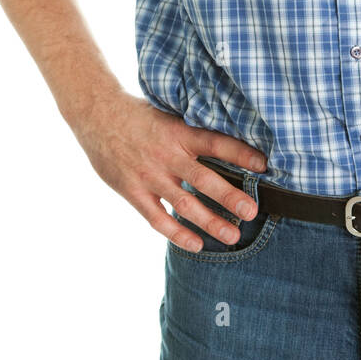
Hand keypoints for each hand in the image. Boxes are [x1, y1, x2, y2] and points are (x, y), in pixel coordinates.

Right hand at [72, 91, 267, 250]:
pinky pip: (157, 218)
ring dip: (209, 221)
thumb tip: (228, 140)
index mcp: (179, 132)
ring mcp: (149, 175)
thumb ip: (192, 131)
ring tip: (232, 235)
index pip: (216, 143)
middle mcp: (167, 155)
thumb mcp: (169, 114)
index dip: (241, 154)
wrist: (97, 114)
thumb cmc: (138, 115)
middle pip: (204, 179)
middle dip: (230, 197)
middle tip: (251, 212)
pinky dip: (177, 233)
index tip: (263, 166)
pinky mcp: (132, 191)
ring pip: (184, 203)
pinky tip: (196, 245)